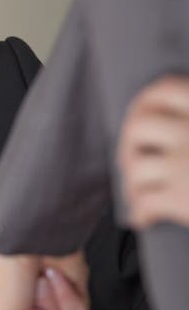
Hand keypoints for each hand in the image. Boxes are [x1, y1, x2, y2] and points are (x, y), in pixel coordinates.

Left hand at [117, 75, 188, 228]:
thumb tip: (168, 124)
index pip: (165, 90)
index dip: (144, 102)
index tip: (140, 114)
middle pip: (137, 127)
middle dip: (127, 148)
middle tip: (131, 163)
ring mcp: (186, 164)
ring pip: (135, 166)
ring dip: (132, 184)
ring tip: (139, 194)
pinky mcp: (182, 199)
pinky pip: (144, 203)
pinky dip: (140, 214)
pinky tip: (145, 219)